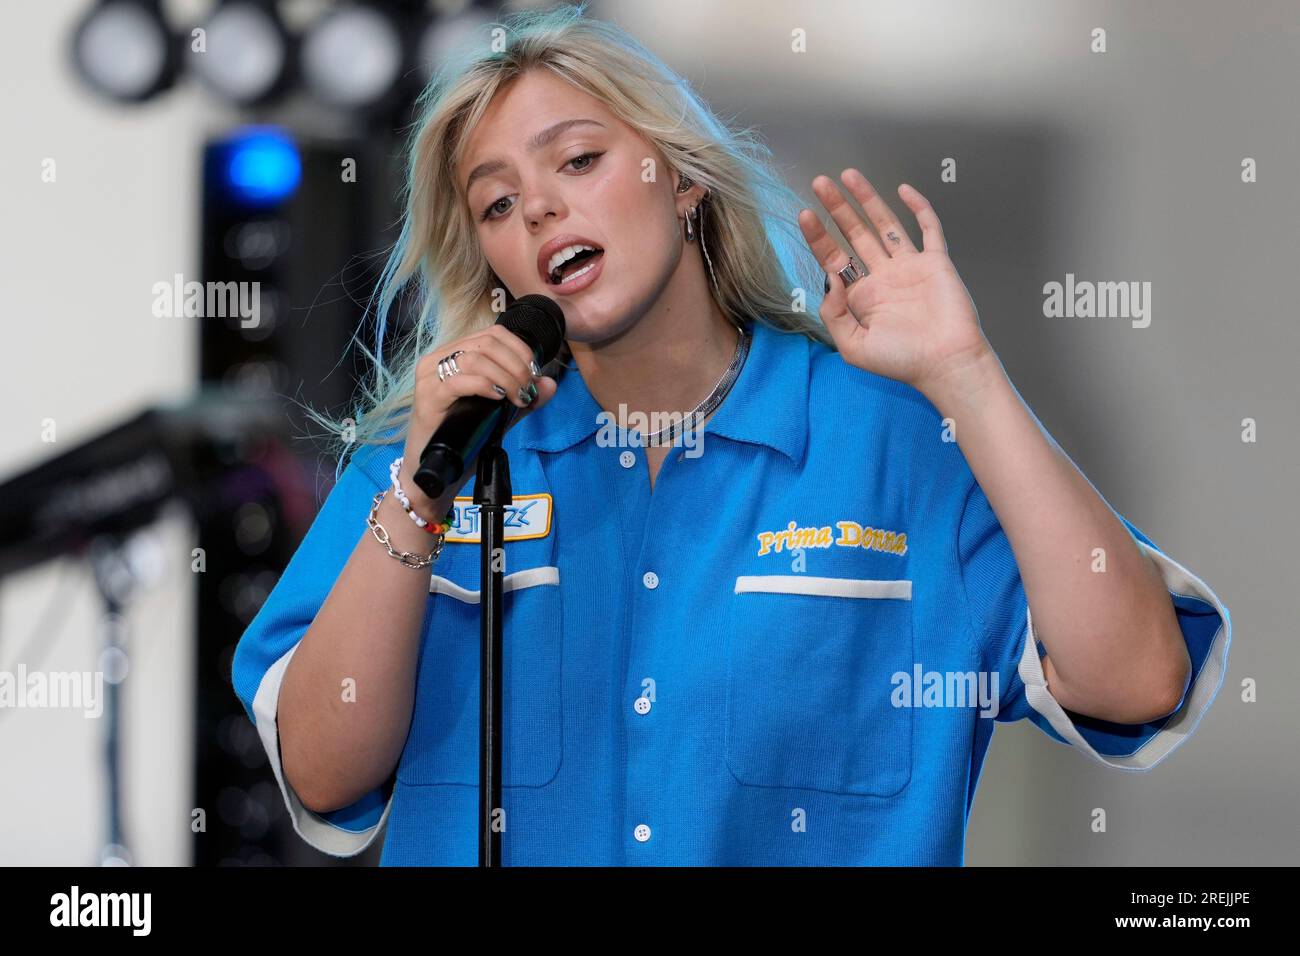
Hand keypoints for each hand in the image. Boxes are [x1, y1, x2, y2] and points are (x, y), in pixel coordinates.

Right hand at [398, 324, 558, 514]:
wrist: (437, 471)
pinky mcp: (427, 398)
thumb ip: (524, 398)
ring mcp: (429, 377)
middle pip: (486, 343)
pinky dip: (485, 386)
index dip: (520, 350)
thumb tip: (551, 383)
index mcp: (454, 355)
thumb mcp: (500, 414)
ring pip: (474, 358)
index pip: (492, 334)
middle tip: (527, 389)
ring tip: (516, 397)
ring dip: (505, 376)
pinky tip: (497, 399)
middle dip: (516, 365)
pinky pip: (458, 381)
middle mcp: (438, 359)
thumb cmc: (464, 439)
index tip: (534, 374)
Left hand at [798, 169, 996, 400]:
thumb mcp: (853, 347)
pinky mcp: (936, 262)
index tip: (804, 215)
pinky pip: (928, 229)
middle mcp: (883, 277)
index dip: (818, 236)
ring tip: (848, 176)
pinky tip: (903, 190)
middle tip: (820, 184)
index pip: (834, 258)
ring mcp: (909, 267)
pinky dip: (918, 207)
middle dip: (837, 209)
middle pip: (855, 234)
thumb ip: (834, 314)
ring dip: (867, 200)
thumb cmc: (902, 361)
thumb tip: (828, 278)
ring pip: (885, 224)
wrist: (945, 364)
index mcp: (862, 297)